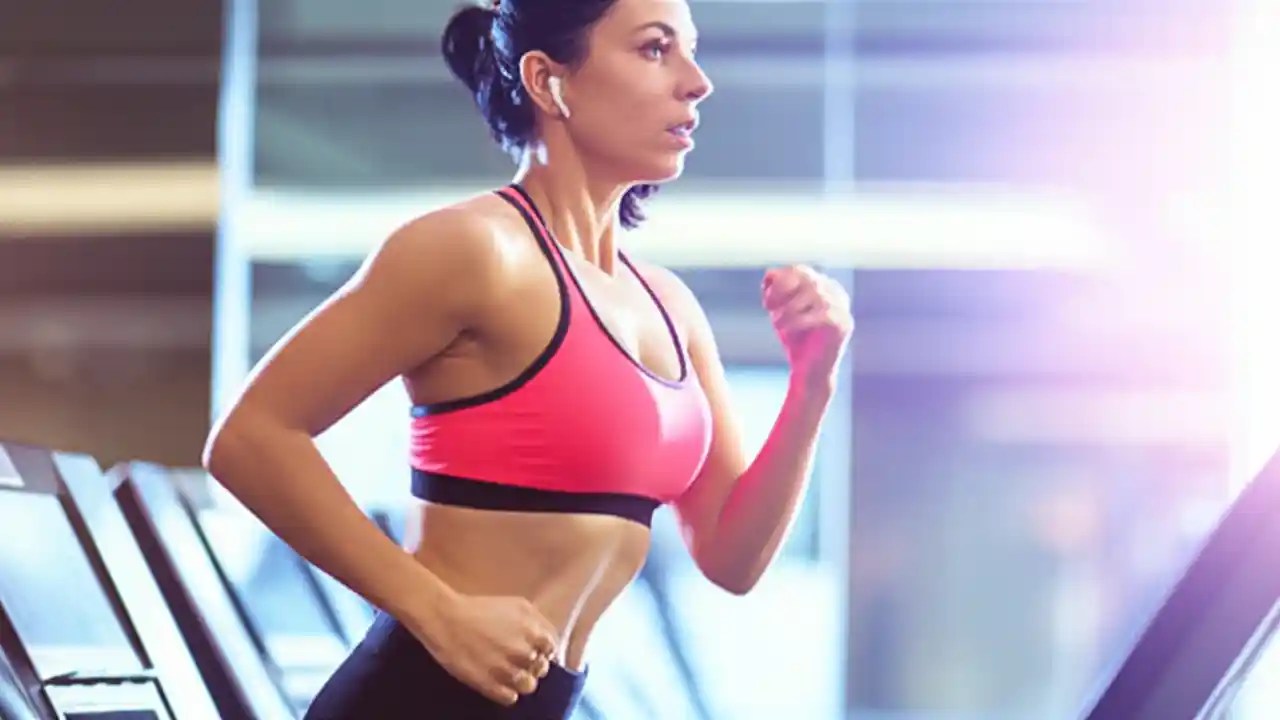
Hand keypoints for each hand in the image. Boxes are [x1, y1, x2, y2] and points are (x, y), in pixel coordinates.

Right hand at [410, 594, 558, 705]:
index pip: (552, 649)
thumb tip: (547, 639)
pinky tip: (496, 683)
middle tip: (516, 661)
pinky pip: (510, 698)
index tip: (533, 650)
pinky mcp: (491, 685)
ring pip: (528, 686)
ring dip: (520, 681)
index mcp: (533, 630)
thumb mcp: (516, 604)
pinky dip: (506, 692)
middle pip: (541, 669)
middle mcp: (525, 651)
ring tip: (507, 674)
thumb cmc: (479, 608)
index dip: (542, 650)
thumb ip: (537, 621)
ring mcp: (508, 670)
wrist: (446, 618)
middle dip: (531, 665)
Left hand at [762, 265, 853, 392]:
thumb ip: (778, 290)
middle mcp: (836, 292)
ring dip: (788, 308)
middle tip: (769, 310)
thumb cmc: (796, 340)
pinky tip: (785, 331)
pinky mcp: (843, 323)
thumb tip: (770, 273)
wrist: (810, 372)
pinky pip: (819, 313)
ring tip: (777, 325)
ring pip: (812, 293)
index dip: (778, 283)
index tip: (767, 304)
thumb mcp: (782, 310)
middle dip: (782, 292)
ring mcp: (842, 307)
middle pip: (806, 278)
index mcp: (823, 285)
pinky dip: (796, 320)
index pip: (799, 271)